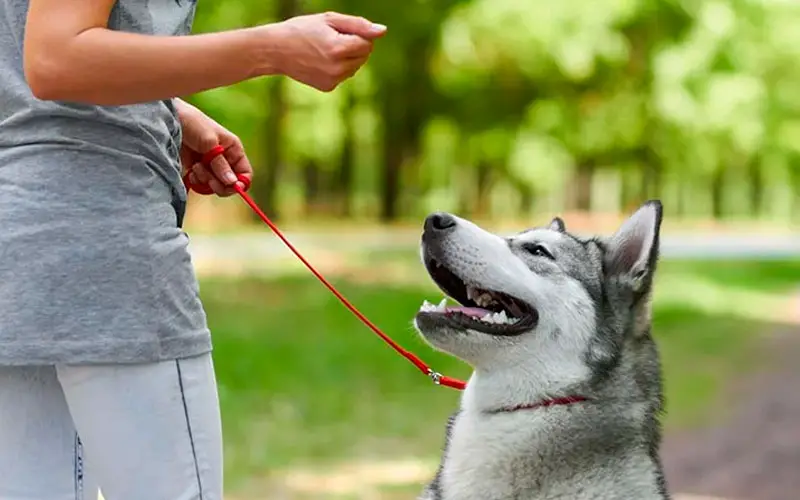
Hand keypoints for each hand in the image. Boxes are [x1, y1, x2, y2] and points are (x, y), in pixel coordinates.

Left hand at [175, 99, 252, 196]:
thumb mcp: (209, 143)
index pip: (245, 173)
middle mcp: (224, 159)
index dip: (240, 183)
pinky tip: (191, 172)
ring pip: (215, 184)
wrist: (170, 120)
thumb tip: (233, 183)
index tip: (230, 187)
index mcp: (233, 150)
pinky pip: (201, 184)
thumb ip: (221, 165)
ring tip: (196, 167)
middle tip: (210, 181)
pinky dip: (196, 181)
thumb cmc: (193, 124)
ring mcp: (210, 165)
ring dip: (205, 180)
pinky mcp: (197, 169)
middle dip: (219, 183)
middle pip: (230, 183)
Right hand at [269, 12, 386, 91]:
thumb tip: (383, 31)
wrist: (275, 50)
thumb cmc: (302, 29)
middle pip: (364, 56)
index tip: (339, 31)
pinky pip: (344, 75)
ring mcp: (333, 80)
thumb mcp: (329, 20)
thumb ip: (359, 25)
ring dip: (347, 58)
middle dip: (354, 46)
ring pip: (356, 67)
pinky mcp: (328, 87)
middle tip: (330, 39)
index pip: (368, 44)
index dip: (357, 34)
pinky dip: (338, 68)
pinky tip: (321, 62)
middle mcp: (338, 68)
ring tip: (325, 50)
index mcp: (339, 49)